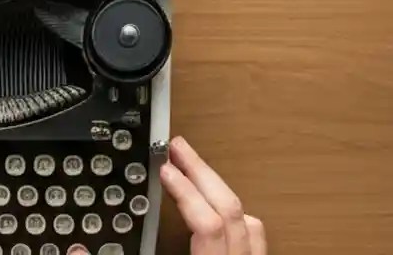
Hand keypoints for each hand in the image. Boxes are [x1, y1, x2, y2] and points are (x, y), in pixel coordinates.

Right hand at [160, 137, 265, 254]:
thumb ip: (162, 251)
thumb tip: (137, 240)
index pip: (209, 223)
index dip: (186, 191)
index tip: (166, 167)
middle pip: (230, 209)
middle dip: (201, 172)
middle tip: (178, 148)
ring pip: (248, 217)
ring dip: (219, 187)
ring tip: (194, 167)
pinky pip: (255, 234)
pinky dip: (236, 212)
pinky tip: (217, 205)